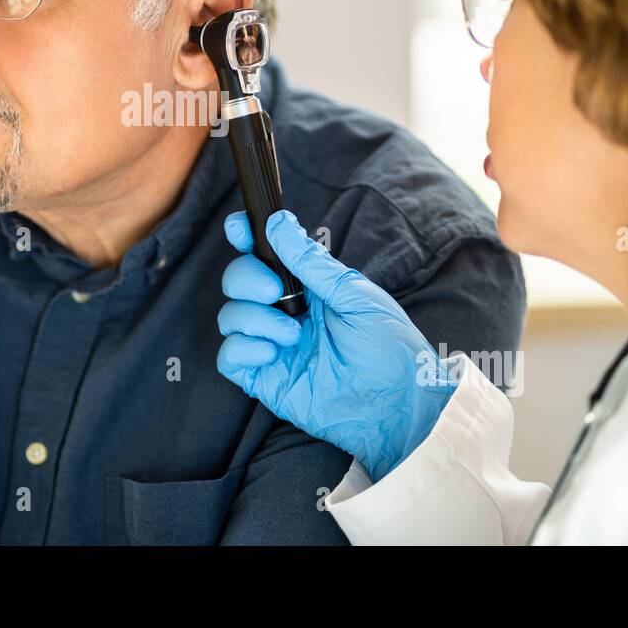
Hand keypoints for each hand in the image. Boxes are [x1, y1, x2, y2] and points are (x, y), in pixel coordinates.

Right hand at [216, 209, 459, 481]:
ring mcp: (272, 345)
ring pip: (230, 316)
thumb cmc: (390, 348)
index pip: (265, 255)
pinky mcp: (265, 378)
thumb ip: (311, 263)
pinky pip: (229, 356)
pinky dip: (243, 348)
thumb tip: (279, 222)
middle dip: (246, 278)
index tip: (237, 226)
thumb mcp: (354, 296)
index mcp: (308, 288)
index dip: (245, 236)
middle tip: (275, 291)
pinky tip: (272, 353)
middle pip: (237, 281)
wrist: (398, 405)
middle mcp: (285, 313)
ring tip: (293, 335)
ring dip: (254, 318)